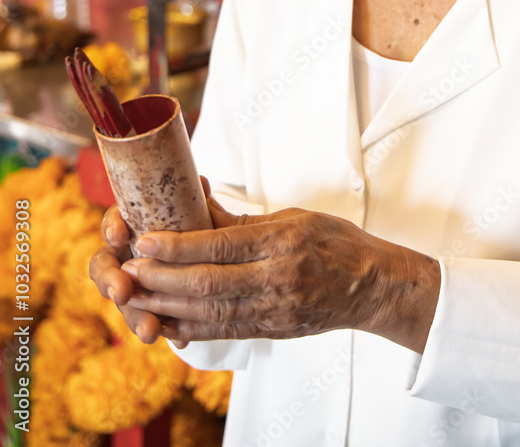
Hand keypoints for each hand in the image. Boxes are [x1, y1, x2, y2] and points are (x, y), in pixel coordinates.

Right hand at [88, 176, 218, 346]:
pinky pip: (149, 318)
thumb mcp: (193, 212)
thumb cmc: (191, 226)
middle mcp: (125, 256)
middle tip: (120, 292)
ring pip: (125, 301)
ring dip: (135, 315)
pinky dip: (164, 328)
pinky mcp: (148, 307)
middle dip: (111, 281)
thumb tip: (200, 184)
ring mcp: (133, 284)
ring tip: (149, 330)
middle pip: (106, 267)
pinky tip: (180, 339)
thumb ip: (192, 201)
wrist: (205, 255)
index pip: (112, 223)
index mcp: (131, 227)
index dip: (112, 228)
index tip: (120, 234)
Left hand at [120, 200, 440, 352]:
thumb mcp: (292, 217)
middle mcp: (276, 278)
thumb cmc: (335, 243)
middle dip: (161, 278)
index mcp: (282, 242)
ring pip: (209, 313)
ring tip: (137, 297)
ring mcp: (274, 309)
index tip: (145, 240)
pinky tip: (166, 322)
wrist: (372, 286)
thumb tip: (198, 205)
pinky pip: (224, 332)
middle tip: (129, 270)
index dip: (176, 246)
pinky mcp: (272, 330)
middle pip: (207, 283)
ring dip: (167, 307)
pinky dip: (191, 330)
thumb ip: (242, 221)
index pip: (219, 246)